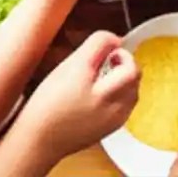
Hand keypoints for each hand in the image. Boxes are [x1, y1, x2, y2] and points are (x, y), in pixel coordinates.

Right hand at [13, 31, 139, 159]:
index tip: (107, 42)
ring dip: (127, 76)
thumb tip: (113, 41)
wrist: (42, 138)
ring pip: (135, 87)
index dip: (109, 39)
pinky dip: (125, 92)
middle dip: (125, 59)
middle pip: (132, 70)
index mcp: (80, 76)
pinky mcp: (115, 126)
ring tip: (110, 75)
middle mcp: (100, 97)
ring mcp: (111, 115)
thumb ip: (91, 50)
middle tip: (112, 58)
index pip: (104, 44)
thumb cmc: (48, 102)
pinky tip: (109, 93)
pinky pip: (130, 102)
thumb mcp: (64, 68)